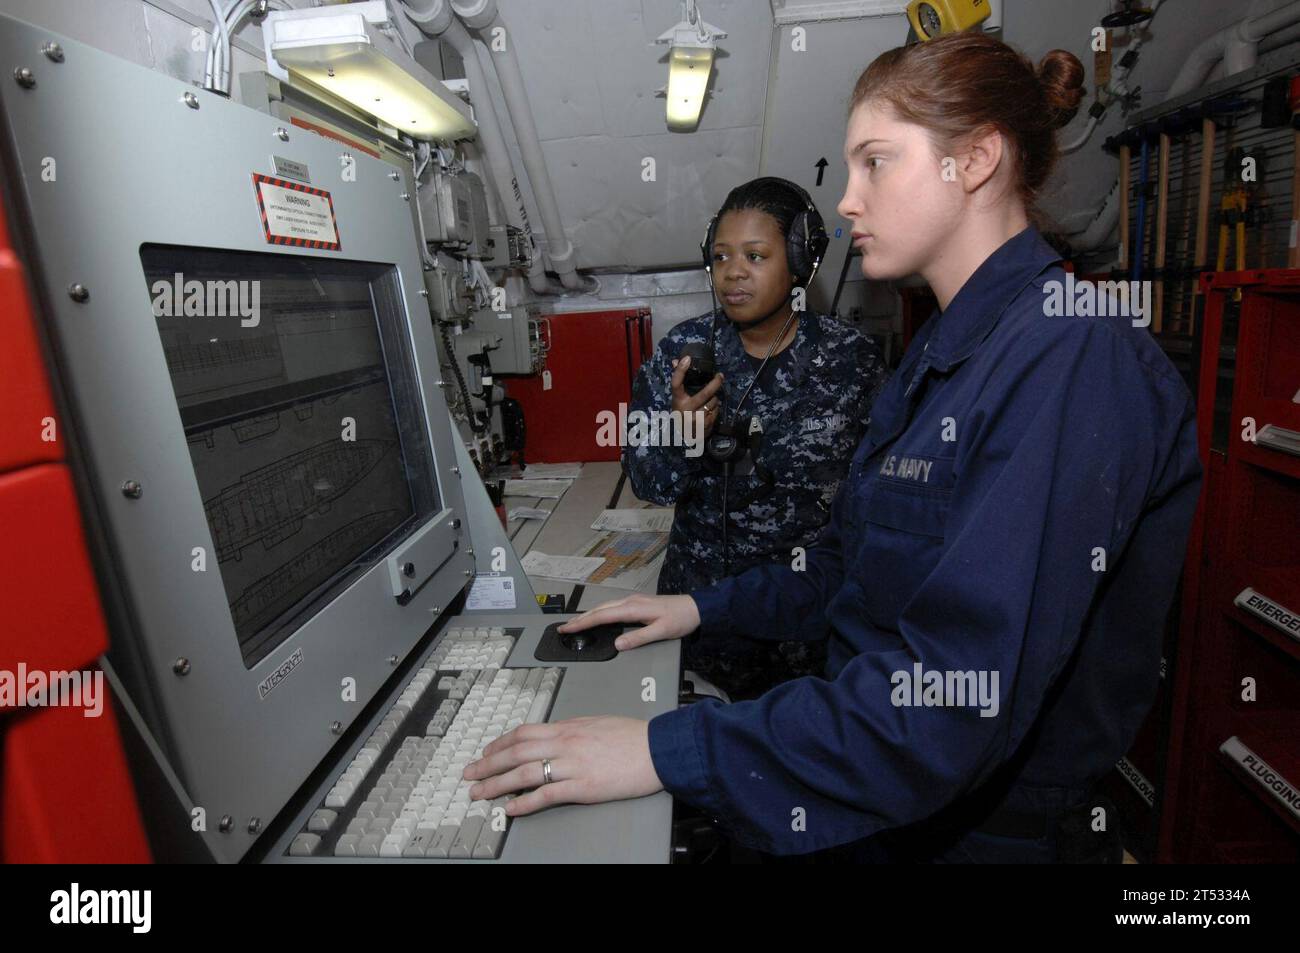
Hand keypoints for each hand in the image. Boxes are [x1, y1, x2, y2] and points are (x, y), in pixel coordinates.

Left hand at [463, 717, 661, 815]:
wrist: (657, 749)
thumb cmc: (631, 736)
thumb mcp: (595, 723)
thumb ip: (570, 730)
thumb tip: (551, 735)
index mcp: (567, 727)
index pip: (523, 733)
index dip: (499, 743)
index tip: (485, 753)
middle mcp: (564, 743)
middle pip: (515, 752)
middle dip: (487, 764)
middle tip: (469, 775)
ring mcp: (572, 765)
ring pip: (524, 773)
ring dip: (497, 784)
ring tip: (480, 794)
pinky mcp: (583, 786)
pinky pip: (546, 794)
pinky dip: (525, 803)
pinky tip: (511, 809)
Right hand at [557, 593, 700, 649]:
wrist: (696, 608)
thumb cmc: (681, 619)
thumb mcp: (661, 631)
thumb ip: (639, 638)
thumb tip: (618, 644)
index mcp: (633, 608)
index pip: (602, 616)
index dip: (583, 623)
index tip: (568, 628)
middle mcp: (630, 602)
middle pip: (599, 610)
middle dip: (580, 618)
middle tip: (564, 627)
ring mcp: (633, 601)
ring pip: (604, 607)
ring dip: (589, 615)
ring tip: (576, 623)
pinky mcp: (637, 603)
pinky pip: (612, 607)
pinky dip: (599, 613)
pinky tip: (597, 617)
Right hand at [670, 355, 723, 436]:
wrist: (685, 438)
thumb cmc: (682, 413)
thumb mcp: (678, 399)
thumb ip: (678, 380)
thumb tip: (675, 360)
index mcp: (677, 399)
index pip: (676, 382)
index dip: (680, 370)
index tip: (687, 358)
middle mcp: (685, 409)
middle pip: (705, 393)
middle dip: (715, 383)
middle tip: (720, 376)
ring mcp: (695, 418)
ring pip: (713, 402)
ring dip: (715, 399)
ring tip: (711, 401)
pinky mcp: (704, 425)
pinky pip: (716, 411)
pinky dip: (716, 409)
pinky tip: (710, 410)